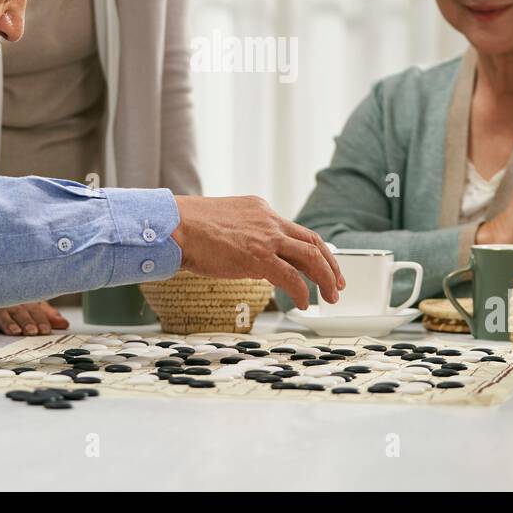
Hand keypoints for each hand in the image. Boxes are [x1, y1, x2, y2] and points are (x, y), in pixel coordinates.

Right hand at [0, 301, 68, 335]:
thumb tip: (64, 324)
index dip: (40, 319)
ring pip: (0, 313)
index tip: (46, 329)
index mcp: (22, 299)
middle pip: (18, 311)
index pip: (34, 308)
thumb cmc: (8, 298)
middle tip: (32, 331)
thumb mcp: (28, 304)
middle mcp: (7, 301)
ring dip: (7, 322)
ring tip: (14, 331)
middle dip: (26, 321)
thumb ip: (45, 314)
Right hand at [171, 195, 344, 308]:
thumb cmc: (187, 229)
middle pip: (312, 240)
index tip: (322, 263)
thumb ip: (243, 237)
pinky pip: (292, 277)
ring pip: (311, 256)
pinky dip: (303, 292)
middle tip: (338, 282)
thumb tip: (250, 259)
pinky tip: (304, 303)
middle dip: (330, 263)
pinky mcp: (259, 257)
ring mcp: (266, 238)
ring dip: (326, 278)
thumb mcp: (224, 224)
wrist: (174, 226)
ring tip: (331, 297)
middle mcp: (269, 220)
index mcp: (260, 209)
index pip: (295, 230)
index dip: (313, 249)